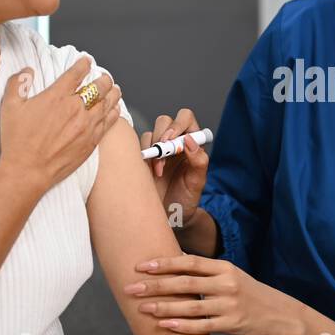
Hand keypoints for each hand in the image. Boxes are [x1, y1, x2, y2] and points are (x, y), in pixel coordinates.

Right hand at [0, 56, 120, 192]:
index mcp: (56, 97)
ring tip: (115, 88)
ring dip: (112, 93)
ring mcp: (86, 125)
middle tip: (104, 76)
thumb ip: (18, 84)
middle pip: (98, 87)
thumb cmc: (18, 141)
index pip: (76, 74)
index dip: (83, 65)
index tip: (86, 61)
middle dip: (103, 78)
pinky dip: (114, 112)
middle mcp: (75, 109)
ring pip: (107, 103)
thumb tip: (27, 71)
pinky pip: (109, 122)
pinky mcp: (92, 141)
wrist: (28, 171)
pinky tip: (115, 109)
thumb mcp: (10, 107)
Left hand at [124, 255, 303, 334]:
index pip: (189, 262)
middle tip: (133, 287)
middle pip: (185, 283)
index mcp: (225, 268)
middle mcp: (227, 284)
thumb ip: (208, 273)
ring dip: (164, 306)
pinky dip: (182, 325)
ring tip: (142, 308)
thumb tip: (176, 267)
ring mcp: (229, 305)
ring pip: (190, 306)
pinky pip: (202, 326)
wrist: (283, 315)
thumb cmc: (252, 296)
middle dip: (156, 285)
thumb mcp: (234, 277)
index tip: (142, 265)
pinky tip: (165, 325)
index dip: (164, 263)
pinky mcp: (232, 324)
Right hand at [140, 109, 207, 227]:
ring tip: (157, 173)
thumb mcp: (197, 182)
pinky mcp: (142, 159)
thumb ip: (199, 161)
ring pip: (148, 133)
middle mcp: (173, 142)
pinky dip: (139, 156)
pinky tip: (147, 172)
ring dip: (152, 150)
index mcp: (191, 142)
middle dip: (161, 136)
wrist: (170, 216)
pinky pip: (136, 147)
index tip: (171, 140)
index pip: (185, 118)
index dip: (177, 124)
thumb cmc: (187, 199)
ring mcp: (157, 150)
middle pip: (164, 121)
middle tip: (162, 156)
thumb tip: (190, 140)